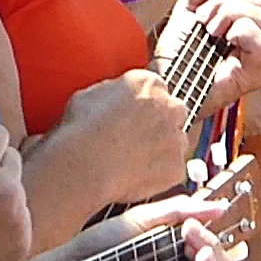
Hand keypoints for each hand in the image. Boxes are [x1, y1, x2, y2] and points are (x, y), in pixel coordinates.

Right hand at [55, 70, 189, 202]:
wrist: (85, 163)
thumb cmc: (82, 128)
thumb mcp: (92, 94)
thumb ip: (114, 92)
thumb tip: (118, 98)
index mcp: (147, 84)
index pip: (157, 88)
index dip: (145, 103)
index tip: (136, 114)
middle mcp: (168, 106)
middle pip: (175, 111)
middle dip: (163, 122)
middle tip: (140, 136)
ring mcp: (175, 138)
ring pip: (178, 142)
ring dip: (164, 148)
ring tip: (137, 160)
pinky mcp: (176, 167)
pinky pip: (174, 170)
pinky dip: (161, 175)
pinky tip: (138, 177)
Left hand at [155, 0, 260, 115]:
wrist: (167, 81)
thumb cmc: (180, 52)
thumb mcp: (192, 2)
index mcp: (255, 21)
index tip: (213, 1)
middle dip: (229, 0)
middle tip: (206, 20)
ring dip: (228, 15)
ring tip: (210, 31)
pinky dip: (237, 32)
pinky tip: (221, 42)